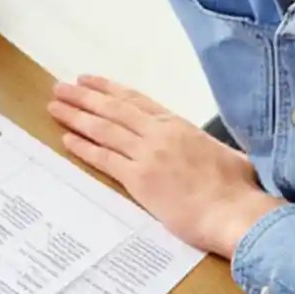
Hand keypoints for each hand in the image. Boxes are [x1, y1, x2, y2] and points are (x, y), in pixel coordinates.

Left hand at [49, 76, 284, 257]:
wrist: (235, 212)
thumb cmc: (239, 189)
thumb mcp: (225, 154)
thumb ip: (204, 147)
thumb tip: (205, 152)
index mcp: (179, 125)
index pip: (136, 101)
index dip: (109, 89)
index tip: (89, 81)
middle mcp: (159, 133)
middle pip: (113, 109)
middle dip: (84, 96)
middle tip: (61, 87)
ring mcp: (147, 155)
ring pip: (103, 129)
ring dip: (76, 116)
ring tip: (55, 106)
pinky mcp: (139, 180)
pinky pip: (104, 159)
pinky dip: (84, 147)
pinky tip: (67, 138)